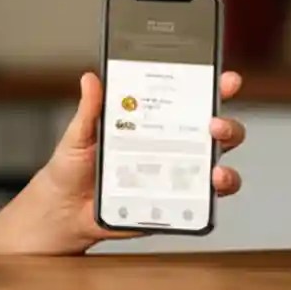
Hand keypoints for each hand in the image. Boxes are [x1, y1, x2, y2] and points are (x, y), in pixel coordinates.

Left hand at [28, 71, 246, 253]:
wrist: (64, 210)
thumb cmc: (72, 168)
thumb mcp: (78, 135)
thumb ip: (89, 110)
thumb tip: (91, 79)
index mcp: (150, 123)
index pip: (187, 101)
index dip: (212, 88)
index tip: (226, 79)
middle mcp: (170, 146)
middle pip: (213, 133)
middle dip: (226, 126)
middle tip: (214, 124)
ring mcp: (175, 175)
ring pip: (216, 167)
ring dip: (226, 168)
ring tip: (215, 169)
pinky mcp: (173, 204)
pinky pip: (203, 201)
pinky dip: (210, 198)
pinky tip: (201, 193)